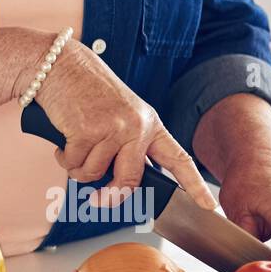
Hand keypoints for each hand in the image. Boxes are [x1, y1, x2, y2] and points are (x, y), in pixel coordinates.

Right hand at [33, 39, 219, 214]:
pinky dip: (64, 157)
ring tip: (75, 143)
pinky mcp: (86, 131)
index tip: (209, 206)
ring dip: (78, 166)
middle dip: (110, 195)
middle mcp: (135, 126)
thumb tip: (119, 181)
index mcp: (149, 123)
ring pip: (94, 174)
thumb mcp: (120, 114)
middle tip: (98, 199)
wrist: (61, 65)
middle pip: (129, 180)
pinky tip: (64, 139)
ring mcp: (112, 128)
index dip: (195, 185)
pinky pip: (74, 164)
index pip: (178, 159)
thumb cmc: (87, 89)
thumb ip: (127, 145)